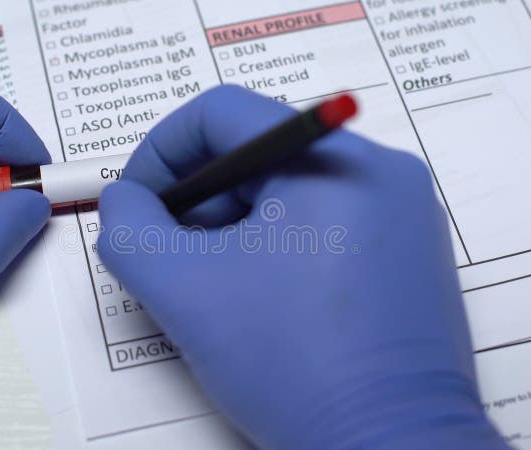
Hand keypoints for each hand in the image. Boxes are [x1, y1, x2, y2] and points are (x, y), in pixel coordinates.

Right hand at [98, 86, 507, 448]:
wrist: (390, 448)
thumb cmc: (298, 367)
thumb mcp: (185, 290)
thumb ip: (129, 230)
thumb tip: (123, 202)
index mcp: (333, 160)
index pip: (223, 113)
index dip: (161, 150)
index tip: (138, 202)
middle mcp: (379, 172)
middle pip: (258, 154)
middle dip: (198, 202)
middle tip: (172, 257)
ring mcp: (401, 214)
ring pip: (290, 193)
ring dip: (235, 231)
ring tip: (217, 290)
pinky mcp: (407, 255)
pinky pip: (325, 225)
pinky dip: (277, 249)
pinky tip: (261, 301)